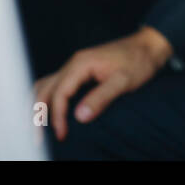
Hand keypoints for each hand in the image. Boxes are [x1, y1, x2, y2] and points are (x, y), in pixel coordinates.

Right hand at [33, 26, 173, 141]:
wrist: (147, 47)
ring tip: (39, 128)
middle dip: (37, 113)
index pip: (59, 93)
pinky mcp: (78, 72)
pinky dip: (48, 100)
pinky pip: (55, 86)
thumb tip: (79, 116)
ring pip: (45, 86)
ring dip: (38, 106)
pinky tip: (50, 114)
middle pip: (44, 88)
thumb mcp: (123, 81)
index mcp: (80, 64)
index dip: (57, 116)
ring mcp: (74, 67)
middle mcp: (73, 64)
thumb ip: (101, 98)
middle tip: (37, 138)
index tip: (62, 135)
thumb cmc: (138, 61)